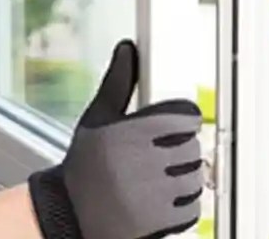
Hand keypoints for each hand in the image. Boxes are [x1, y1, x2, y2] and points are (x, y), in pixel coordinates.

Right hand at [28, 40, 204, 238]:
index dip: (185, 121)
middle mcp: (143, 162)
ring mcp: (154, 194)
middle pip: (193, 147)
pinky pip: (194, 206)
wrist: (71, 212)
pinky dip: (184, 202)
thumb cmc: (83, 164)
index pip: (186, 118)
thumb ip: (117, 83)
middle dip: (181, 149)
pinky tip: (161, 197)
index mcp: (129, 133)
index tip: (178, 124)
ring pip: (197, 176)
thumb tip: (127, 49)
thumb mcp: (95, 119)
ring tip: (158, 176)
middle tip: (161, 153)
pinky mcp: (162, 220)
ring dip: (185, 176)